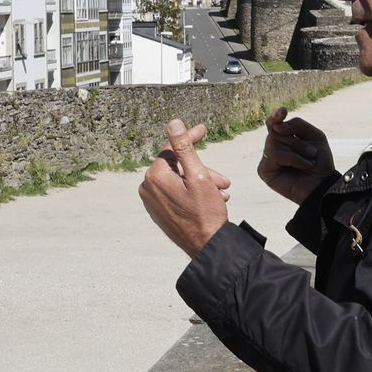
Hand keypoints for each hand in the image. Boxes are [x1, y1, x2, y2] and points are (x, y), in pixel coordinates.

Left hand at [139, 119, 230, 257]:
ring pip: (179, 181)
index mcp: (154, 176)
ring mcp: (152, 202)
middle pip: (177, 167)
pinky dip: (193, 193)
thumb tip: (173, 123)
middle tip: (224, 180)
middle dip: (202, 169)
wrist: (207, 247)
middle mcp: (147, 188)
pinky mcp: (159, 212)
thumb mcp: (198, 175)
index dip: (190, 138)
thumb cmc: (205, 212)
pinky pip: (176, 194)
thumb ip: (184, 147)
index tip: (204, 130)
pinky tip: (212, 199)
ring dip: (202, 183)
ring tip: (222, 192)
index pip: (172, 148)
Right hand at [257, 107, 334, 203]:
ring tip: (309, 161)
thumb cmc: (320, 162)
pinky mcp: (264, 170)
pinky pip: (274, 155)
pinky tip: (303, 166)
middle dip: (297, 141)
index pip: (274, 122)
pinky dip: (292, 159)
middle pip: (276, 131)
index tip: (282, 112)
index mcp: (284, 137)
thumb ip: (297, 124)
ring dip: (297, 150)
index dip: (276, 116)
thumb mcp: (314, 136)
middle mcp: (273, 146)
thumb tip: (277, 126)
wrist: (323, 184)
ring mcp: (267, 158)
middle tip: (312, 153)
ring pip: (274, 142)